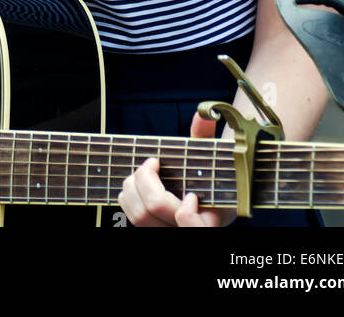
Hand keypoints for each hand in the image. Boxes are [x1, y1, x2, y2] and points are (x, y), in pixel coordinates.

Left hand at [116, 110, 239, 226]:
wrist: (209, 193)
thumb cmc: (212, 175)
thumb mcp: (214, 158)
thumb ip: (206, 136)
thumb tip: (203, 113)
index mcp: (209, 219)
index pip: (192, 227)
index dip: (188, 215)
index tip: (191, 196)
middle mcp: (184, 228)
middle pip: (153, 211)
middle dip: (145, 180)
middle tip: (152, 163)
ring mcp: (166, 229)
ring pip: (138, 216)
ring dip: (133, 186)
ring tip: (145, 170)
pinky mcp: (152, 227)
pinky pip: (132, 218)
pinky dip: (128, 197)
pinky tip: (138, 183)